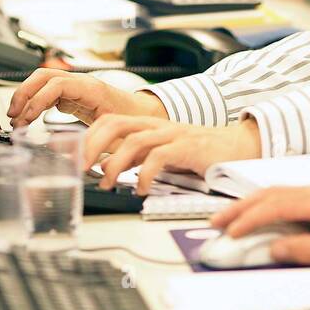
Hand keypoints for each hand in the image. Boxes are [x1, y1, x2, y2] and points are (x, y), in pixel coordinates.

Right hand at [6, 69, 166, 127]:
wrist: (144, 114)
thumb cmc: (133, 122)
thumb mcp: (115, 134)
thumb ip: (94, 143)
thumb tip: (72, 158)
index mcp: (92, 89)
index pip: (57, 84)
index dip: (38, 100)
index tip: (26, 118)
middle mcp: (82, 83)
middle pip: (44, 76)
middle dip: (24, 93)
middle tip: (13, 116)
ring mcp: (76, 87)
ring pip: (43, 81)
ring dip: (26, 96)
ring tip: (16, 118)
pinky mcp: (73, 95)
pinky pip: (48, 91)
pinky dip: (35, 102)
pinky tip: (29, 118)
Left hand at [85, 115, 261, 193]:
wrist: (236, 146)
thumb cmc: (198, 152)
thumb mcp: (160, 151)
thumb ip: (135, 156)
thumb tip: (105, 167)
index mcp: (147, 124)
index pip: (109, 120)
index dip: (88, 137)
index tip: (74, 157)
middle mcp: (157, 125)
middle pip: (116, 123)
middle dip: (93, 145)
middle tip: (83, 168)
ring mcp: (172, 134)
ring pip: (134, 140)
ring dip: (115, 163)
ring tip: (108, 183)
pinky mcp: (187, 147)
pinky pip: (159, 157)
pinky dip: (145, 174)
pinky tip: (141, 188)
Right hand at [210, 187, 309, 264]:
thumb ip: (303, 250)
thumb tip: (275, 249)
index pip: (272, 207)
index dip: (247, 220)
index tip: (230, 233)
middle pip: (266, 194)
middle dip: (237, 207)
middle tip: (215, 221)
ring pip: (273, 191)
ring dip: (247, 203)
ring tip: (228, 217)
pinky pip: (282, 194)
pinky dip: (262, 202)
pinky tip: (257, 210)